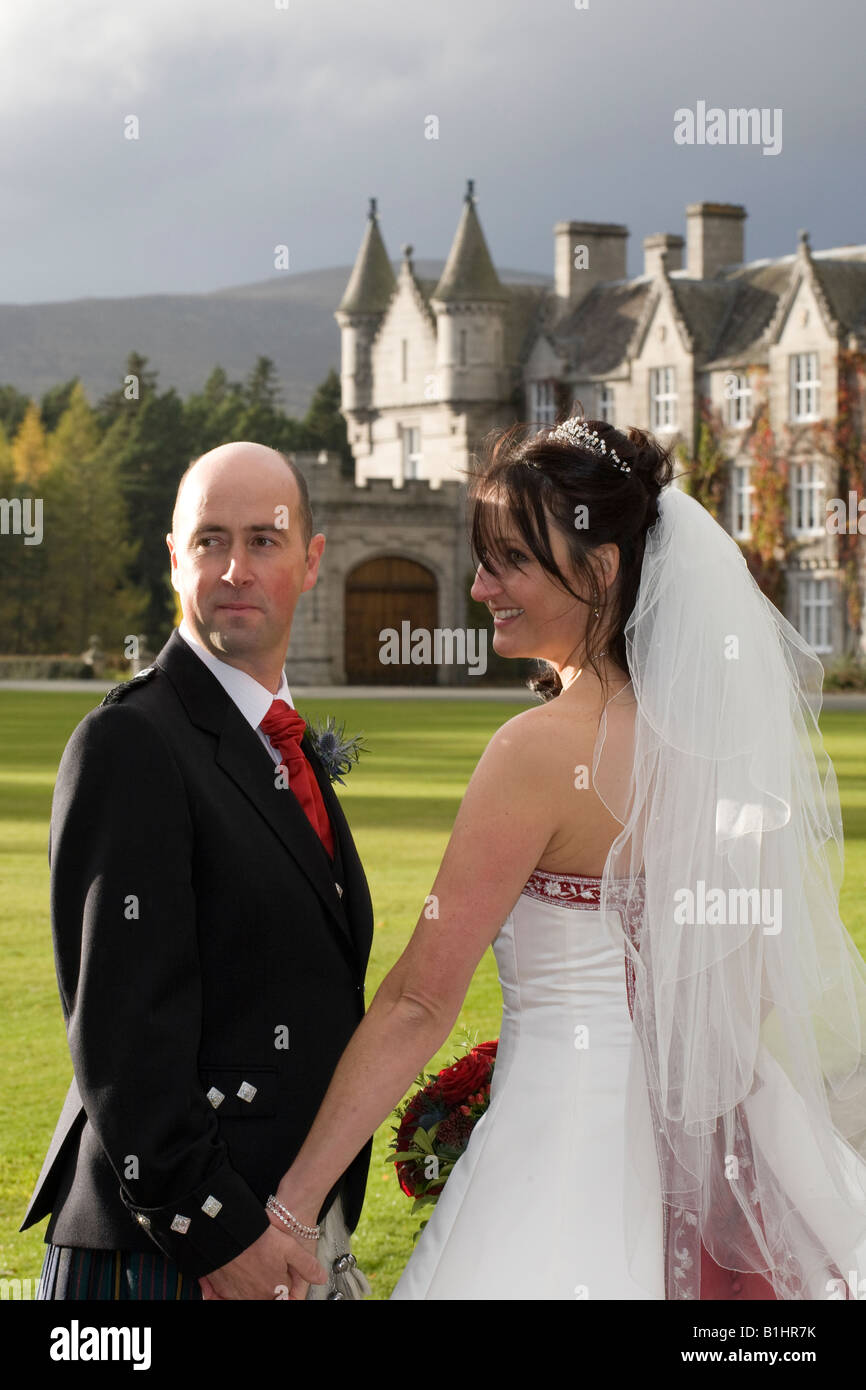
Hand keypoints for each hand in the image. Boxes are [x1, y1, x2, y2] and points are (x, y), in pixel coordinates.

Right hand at [198, 1222, 327, 1300]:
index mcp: (276, 1289)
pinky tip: (236, 1274)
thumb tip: (321, 1278)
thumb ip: (307, 1266)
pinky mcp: (222, 1290)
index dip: (285, 1284)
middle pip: (268, 1296)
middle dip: (270, 1287)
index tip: (282, 1275)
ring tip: (252, 1268)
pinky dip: (233, 1289)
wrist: (228, 1233)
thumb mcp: (290, 1247)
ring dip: (253, 1287)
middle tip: (264, 1265)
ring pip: (250, 1296)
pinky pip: (230, 1295)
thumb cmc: (258, 1238)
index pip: (285, 1296)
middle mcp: (257, 1296)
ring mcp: (239, 1295)